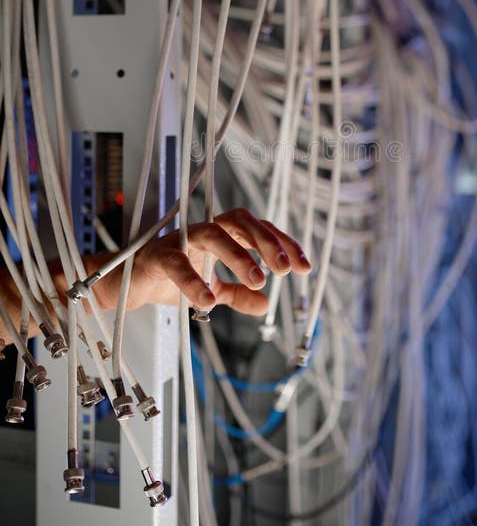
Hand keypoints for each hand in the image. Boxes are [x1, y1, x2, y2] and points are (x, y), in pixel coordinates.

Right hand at [90, 208, 310, 317]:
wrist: (124, 286)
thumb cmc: (166, 279)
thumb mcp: (211, 290)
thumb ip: (237, 294)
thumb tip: (265, 305)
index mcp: (221, 235)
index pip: (259, 229)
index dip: (283, 243)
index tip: (303, 267)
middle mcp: (203, 231)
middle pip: (240, 220)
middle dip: (267, 241)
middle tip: (285, 269)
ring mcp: (179, 240)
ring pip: (212, 233)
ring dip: (238, 254)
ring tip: (257, 280)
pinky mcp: (157, 256)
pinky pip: (177, 264)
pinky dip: (193, 281)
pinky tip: (208, 302)